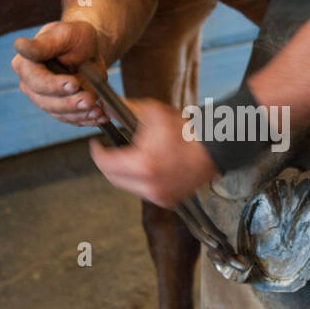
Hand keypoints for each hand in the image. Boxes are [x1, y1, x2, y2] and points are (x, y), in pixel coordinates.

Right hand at [12, 21, 108, 126]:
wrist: (87, 50)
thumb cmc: (74, 38)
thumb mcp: (63, 34)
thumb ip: (43, 44)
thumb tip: (19, 45)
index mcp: (25, 65)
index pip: (36, 80)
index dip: (53, 85)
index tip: (73, 84)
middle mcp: (30, 85)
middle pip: (46, 102)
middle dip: (70, 103)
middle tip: (89, 100)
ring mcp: (44, 99)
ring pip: (59, 114)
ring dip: (80, 114)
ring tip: (97, 110)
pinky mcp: (59, 110)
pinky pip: (71, 119)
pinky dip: (87, 119)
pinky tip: (100, 116)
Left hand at [90, 98, 217, 206]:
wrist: (214, 149)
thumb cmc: (186, 131)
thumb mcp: (154, 113)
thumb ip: (126, 110)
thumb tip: (107, 107)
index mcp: (143, 164)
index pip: (106, 164)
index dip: (97, 153)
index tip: (96, 145)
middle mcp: (149, 186)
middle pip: (113, 178)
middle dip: (108, 164)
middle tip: (108, 151)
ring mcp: (159, 196)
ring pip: (128, 187)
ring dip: (124, 173)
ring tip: (129, 157)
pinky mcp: (168, 200)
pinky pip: (144, 192)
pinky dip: (140, 181)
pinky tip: (146, 167)